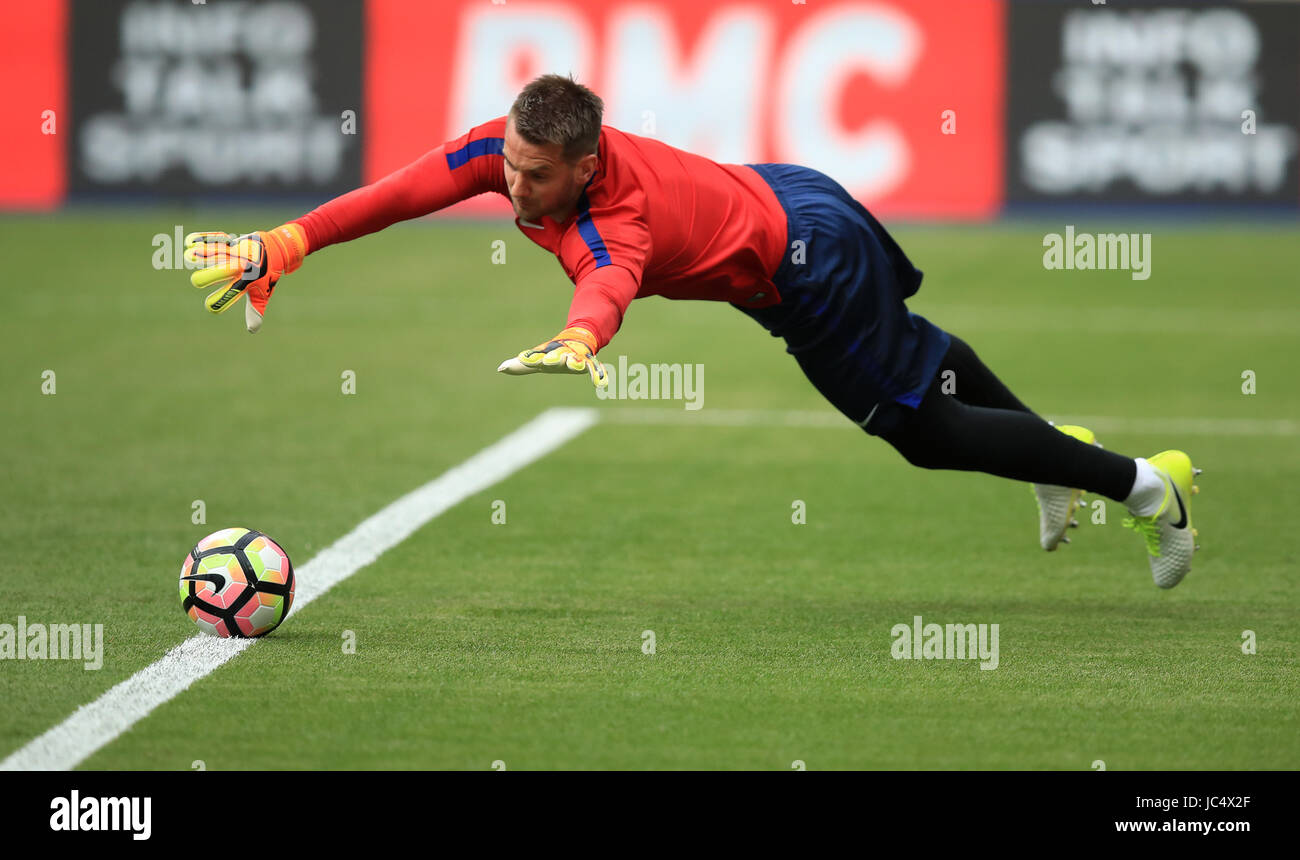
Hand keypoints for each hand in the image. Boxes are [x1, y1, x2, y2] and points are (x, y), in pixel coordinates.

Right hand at [184, 224, 306, 332]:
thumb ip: (255, 310)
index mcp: (248, 282)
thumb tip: (252, 330)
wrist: (278, 249)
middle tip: (197, 282)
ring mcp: (237, 253)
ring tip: (187, 257)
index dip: (219, 303)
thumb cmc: (268, 275)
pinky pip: (216, 238)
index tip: (210, 306)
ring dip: (201, 255)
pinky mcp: (235, 241)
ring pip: (217, 253)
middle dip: (206, 277)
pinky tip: (189, 241)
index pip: (231, 295)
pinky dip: (203, 239)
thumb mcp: (263, 293)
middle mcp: (241, 267)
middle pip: (221, 272)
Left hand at [497, 326, 607, 387]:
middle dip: (553, 359)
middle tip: (548, 361)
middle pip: (556, 357)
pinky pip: (595, 370)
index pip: (536, 357)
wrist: (577, 340)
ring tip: (575, 366)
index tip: (522, 360)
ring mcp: (575, 358)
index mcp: (547, 355)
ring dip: (574, 363)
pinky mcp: (588, 363)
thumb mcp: (536, 360)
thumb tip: (500, 369)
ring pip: (575, 361)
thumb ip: (520, 366)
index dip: (530, 359)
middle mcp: (561, 355)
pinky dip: (598, 375)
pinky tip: (601, 383)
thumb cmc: (552, 354)